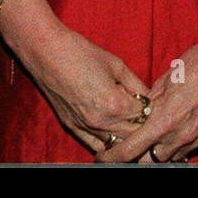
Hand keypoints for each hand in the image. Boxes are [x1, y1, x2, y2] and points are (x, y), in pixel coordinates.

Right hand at [16, 19, 151, 154]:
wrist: (47, 52)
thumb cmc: (81, 53)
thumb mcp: (116, 64)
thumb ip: (135, 84)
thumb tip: (148, 97)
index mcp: (115, 105)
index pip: (144, 116)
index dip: (149, 106)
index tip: (149, 98)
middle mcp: (101, 122)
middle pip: (132, 134)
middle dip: (140, 122)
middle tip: (141, 107)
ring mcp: (85, 128)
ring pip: (115, 143)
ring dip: (124, 133)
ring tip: (127, 116)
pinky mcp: (72, 127)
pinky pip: (95, 145)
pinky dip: (107, 139)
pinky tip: (110, 126)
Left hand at [96, 29, 197, 162]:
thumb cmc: (196, 63)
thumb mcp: (166, 79)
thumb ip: (151, 102)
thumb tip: (142, 113)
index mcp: (164, 120)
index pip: (132, 150)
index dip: (115, 156)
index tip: (104, 156)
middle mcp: (180, 136)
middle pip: (151, 160)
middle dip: (140, 153)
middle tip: (135, 140)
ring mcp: (197, 138)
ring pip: (171, 156)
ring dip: (161, 148)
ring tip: (160, 130)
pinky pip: (190, 148)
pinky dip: (180, 141)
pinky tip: (181, 125)